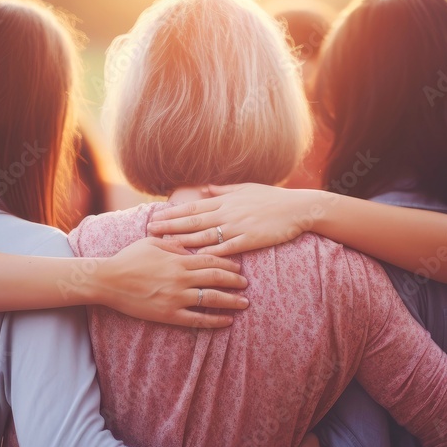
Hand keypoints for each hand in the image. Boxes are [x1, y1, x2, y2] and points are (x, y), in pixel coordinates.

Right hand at [94, 237, 248, 327]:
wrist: (109, 281)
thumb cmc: (129, 258)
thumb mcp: (152, 243)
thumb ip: (175, 244)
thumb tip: (192, 246)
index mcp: (178, 260)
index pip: (211, 260)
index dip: (228, 264)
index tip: (239, 267)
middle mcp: (181, 279)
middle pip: (216, 279)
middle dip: (234, 281)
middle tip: (246, 284)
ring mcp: (176, 298)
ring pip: (211, 299)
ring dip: (231, 301)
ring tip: (244, 303)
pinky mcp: (169, 315)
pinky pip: (197, 320)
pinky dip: (215, 321)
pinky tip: (227, 321)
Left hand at [146, 183, 324, 256]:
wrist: (298, 208)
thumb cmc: (272, 198)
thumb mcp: (245, 188)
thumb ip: (223, 190)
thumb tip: (205, 188)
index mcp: (225, 200)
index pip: (192, 207)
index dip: (172, 213)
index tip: (154, 217)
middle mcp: (227, 212)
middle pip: (193, 220)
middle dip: (169, 226)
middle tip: (149, 230)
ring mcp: (238, 226)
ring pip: (205, 234)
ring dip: (183, 239)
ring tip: (165, 244)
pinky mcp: (250, 239)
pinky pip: (226, 248)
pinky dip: (210, 252)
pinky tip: (195, 257)